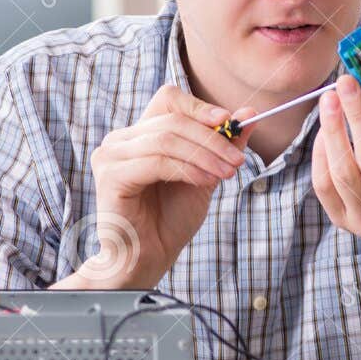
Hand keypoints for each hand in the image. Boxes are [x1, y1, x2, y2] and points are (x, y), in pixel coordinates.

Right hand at [73, 85, 253, 288]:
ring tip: (227, 173)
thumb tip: (250, 115)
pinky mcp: (110, 177)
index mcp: (139, 135)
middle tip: (238, 159)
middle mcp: (120, 140)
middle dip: (212, 138)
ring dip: (204, 155)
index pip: (168, 100)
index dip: (199, 107)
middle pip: (173, 120)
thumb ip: (222, 145)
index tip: (229, 121)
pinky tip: (205, 182)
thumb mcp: (205, 176)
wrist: (148, 260)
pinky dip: (187, 169)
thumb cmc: (169, 220)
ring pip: (166, 139)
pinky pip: (156, 162)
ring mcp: (110, 156)